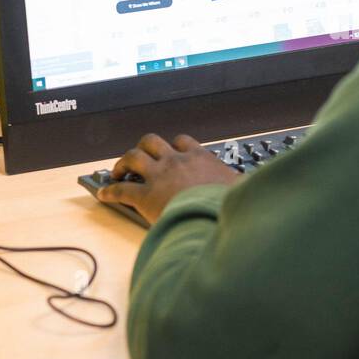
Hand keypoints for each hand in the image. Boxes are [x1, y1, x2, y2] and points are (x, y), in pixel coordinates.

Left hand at [97, 133, 237, 224]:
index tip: (171, 151)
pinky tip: (103, 194)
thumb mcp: (242, 188)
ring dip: (122, 163)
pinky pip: (121, 189)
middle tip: (137, 157)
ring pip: (132, 158)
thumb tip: (255, 190)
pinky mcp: (144, 196)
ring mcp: (158, 176)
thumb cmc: (230, 204)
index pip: (182, 142)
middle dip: (142, 148)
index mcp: (200, 158)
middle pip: (151, 142)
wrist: (215, 217)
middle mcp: (176, 161)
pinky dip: (109, 191)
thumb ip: (241, 185)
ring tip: (117, 171)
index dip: (173, 146)